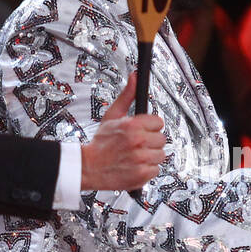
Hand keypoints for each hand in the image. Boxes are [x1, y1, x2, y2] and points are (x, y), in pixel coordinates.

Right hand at [80, 72, 166, 191]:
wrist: (88, 167)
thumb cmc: (101, 142)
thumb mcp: (112, 115)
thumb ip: (127, 95)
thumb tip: (135, 76)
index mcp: (132, 125)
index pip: (158, 122)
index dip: (151, 127)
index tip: (143, 131)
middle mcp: (138, 141)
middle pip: (162, 139)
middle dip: (151, 142)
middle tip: (137, 145)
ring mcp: (141, 159)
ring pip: (160, 155)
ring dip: (150, 156)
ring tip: (136, 156)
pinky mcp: (141, 175)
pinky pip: (155, 170)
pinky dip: (147, 170)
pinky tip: (135, 166)